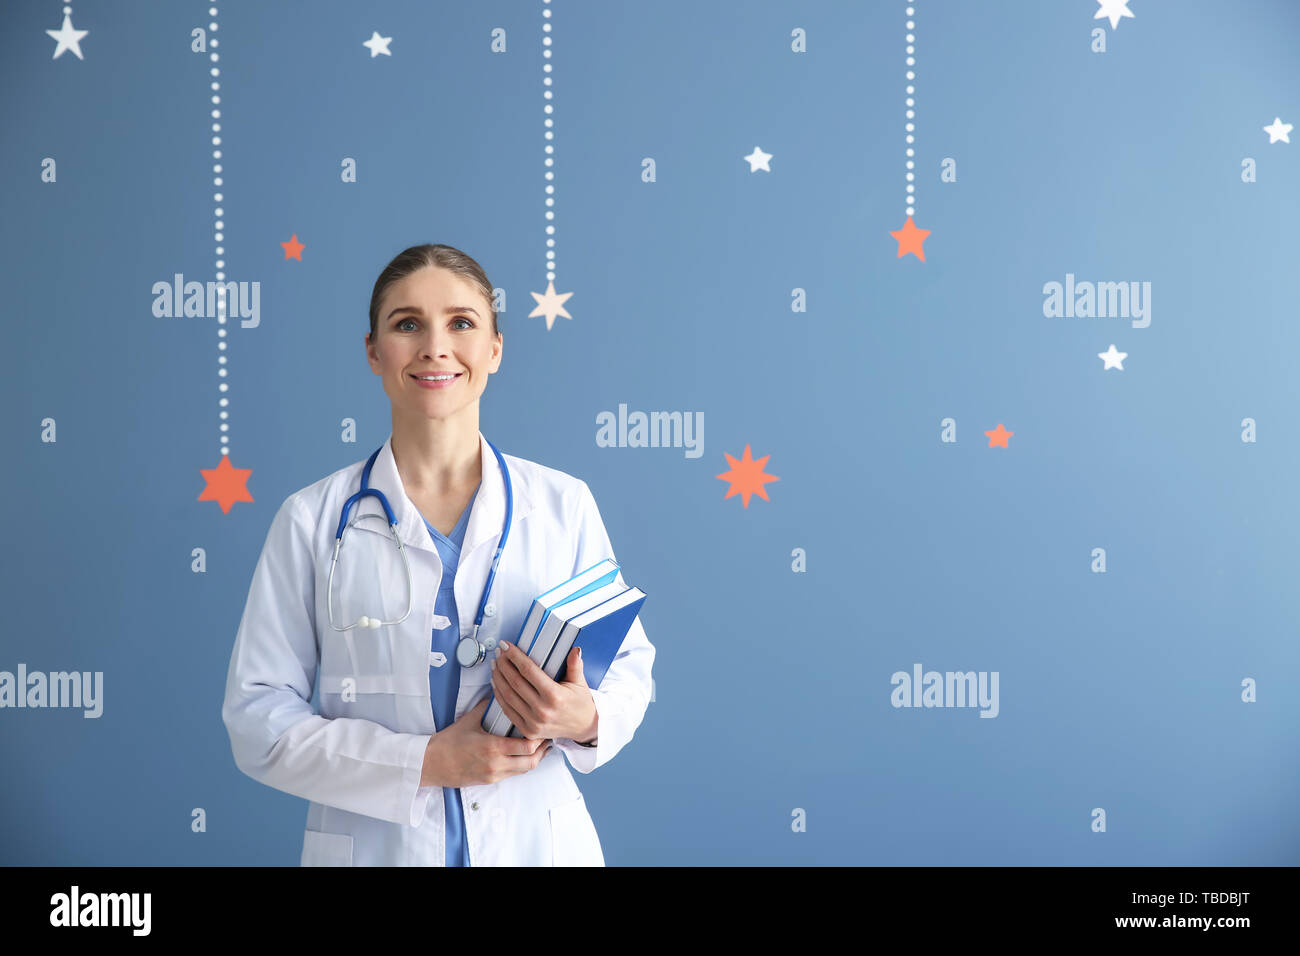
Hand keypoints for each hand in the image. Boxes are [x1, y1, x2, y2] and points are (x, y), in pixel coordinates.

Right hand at [420, 698, 550, 787]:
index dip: (539, 738)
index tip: (543, 727)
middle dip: (542, 750)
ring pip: (524, 770)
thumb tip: (499, 692)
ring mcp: (493, 775)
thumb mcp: (469, 720)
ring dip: (534, 759)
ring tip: (539, 746)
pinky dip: (521, 765)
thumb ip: (486, 707)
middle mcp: (496, 764)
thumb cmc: (448, 743)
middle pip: (531, 761)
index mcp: (493, 748)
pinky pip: (513, 774)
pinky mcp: (489, 781)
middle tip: (547, 737)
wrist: (431, 764)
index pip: (527, 746)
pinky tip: (522, 755)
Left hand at [491, 641, 598, 743]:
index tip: (506, 646)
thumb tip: (575, 649)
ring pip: (508, 696)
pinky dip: (499, 696)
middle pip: (515, 682)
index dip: (515, 656)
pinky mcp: (528, 730)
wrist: (584, 728)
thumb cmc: (581, 703)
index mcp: (555, 695)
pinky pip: (508, 711)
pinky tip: (496, 683)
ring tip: (495, 665)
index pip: (529, 671)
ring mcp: (534, 722)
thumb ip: (575, 665)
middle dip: (504, 664)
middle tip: (499, 652)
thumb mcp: (580, 682)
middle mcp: (543, 710)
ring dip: (498, 678)